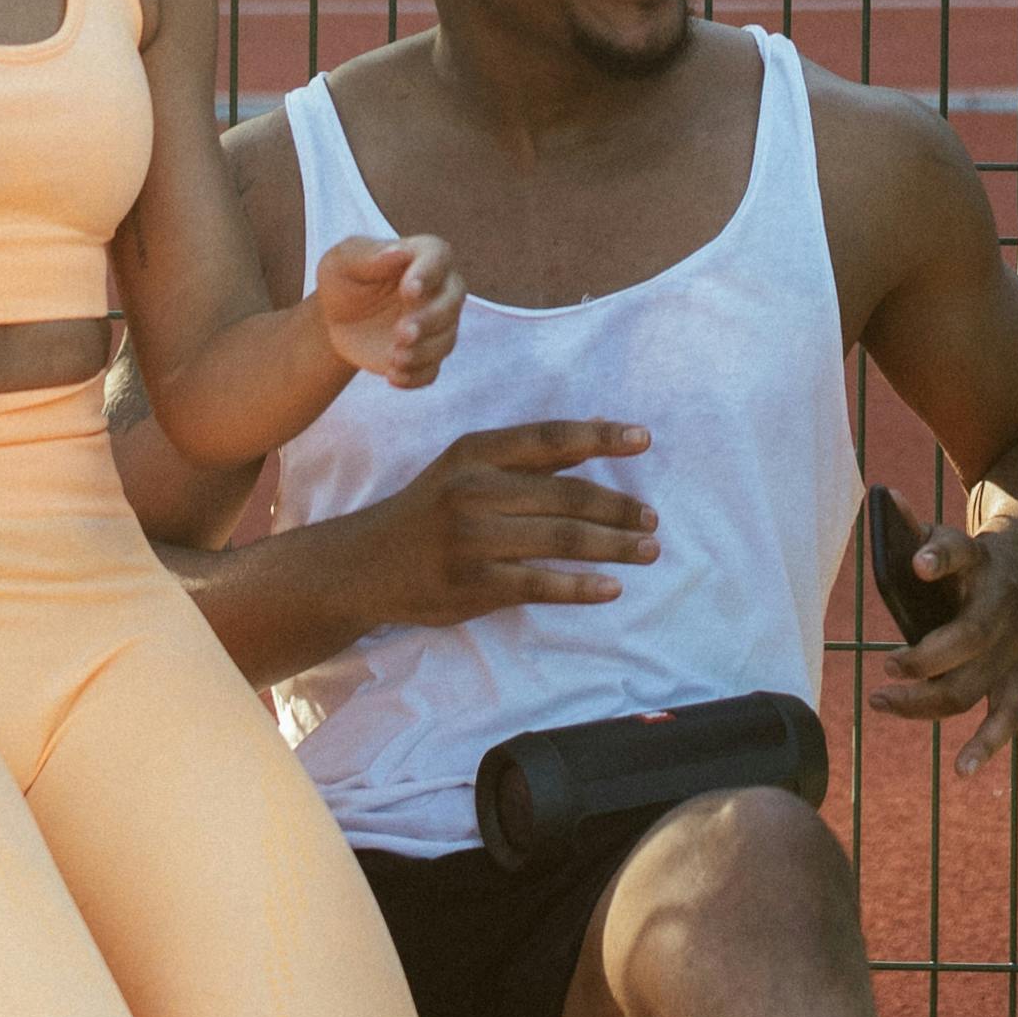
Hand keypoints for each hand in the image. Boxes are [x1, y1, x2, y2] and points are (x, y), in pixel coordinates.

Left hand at [312, 230, 469, 391]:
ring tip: (394, 358)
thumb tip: (398, 253)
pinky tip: (394, 377)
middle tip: (402, 333)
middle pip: (452, 302)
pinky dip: (416, 376)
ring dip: (423, 352)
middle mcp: (439, 289)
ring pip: (446, 340)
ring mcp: (436, 324)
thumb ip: (369, 257)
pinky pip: (432, 370)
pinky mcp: (426, 354)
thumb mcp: (343, 262)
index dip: (429, 273)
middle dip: (430, 320)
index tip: (409, 291)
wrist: (339, 317)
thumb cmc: (344, 278)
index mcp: (422, 255)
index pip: (438, 256)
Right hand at [361, 418, 655, 626]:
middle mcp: (475, 490)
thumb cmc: (430, 508)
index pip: (550, 438)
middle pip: (566, 495)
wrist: (365, 563)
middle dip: (618, 507)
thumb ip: (532, 452)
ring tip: (647, 549)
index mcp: (476, 452)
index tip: (644, 440)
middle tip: (653, 518)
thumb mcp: (468, 466)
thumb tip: (601, 428)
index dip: (601, 437)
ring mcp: (473, 540)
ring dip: (613, 546)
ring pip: (561, 539)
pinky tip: (612, 588)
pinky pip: (539, 585)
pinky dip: (581, 587)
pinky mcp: (472, 584)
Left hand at [861, 504, 1017, 768]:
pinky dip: (988, 742)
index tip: (917, 562)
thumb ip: (915, 526)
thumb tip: (883, 497)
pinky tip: (961, 769)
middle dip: (926, 657)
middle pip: (969, 638)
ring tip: (882, 701)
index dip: (939, 556)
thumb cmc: (971, 558)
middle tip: (886, 665)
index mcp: (982, 561)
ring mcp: (1013, 644)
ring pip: (975, 683)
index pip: (961, 553)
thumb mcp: (949, 536)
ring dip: (929, 701)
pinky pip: (1008, 712)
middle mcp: (1002, 605)